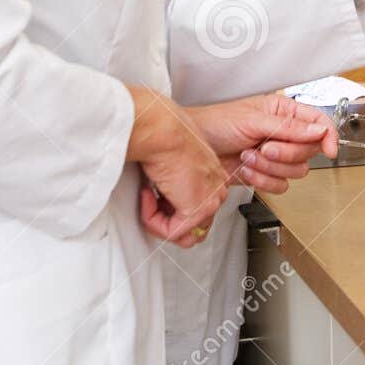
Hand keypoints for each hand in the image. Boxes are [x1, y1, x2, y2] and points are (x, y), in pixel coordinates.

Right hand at [127, 87, 229, 246]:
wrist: (163, 131)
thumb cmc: (166, 136)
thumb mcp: (173, 159)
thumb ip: (175, 181)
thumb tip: (162, 193)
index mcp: (215, 176)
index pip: (201, 210)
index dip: (171, 207)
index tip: (155, 194)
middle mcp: (217, 189)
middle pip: (194, 226)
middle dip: (167, 218)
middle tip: (150, 200)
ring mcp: (210, 202)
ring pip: (183, 234)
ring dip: (159, 222)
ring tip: (148, 198)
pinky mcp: (196, 211)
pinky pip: (170, 232)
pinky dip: (152, 219)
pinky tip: (147, 195)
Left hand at [192, 93, 338, 194]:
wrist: (193, 149)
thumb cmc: (216, 124)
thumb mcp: (253, 120)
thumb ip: (289, 127)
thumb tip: (318, 129)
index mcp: (284, 112)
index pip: (319, 122)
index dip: (328, 136)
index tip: (329, 149)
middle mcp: (283, 133)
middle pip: (308, 151)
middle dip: (286, 153)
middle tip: (265, 147)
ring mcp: (276, 155)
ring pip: (296, 171)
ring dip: (270, 167)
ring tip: (249, 156)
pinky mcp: (266, 174)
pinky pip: (280, 184)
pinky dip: (263, 180)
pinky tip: (247, 170)